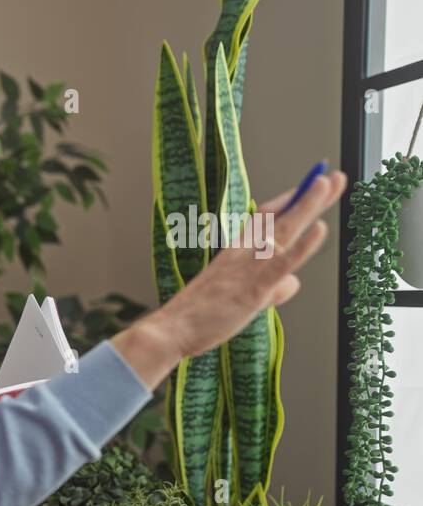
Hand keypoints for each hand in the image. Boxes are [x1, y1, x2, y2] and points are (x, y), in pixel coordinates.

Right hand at [111, 169, 347, 389]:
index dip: (292, 199)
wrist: (172, 329)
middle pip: (281, 217)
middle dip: (309, 195)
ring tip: (327, 183)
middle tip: (333, 176)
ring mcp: (248, 267)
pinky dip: (302, 244)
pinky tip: (319, 228)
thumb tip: (293, 284)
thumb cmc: (201, 316)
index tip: (312, 184)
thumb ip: (272, 290)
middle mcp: (243, 252)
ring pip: (283, 231)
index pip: (268, 217)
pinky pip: (281, 262)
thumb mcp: (244, 301)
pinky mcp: (253, 287)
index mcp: (236, 252)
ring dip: (306, 205)